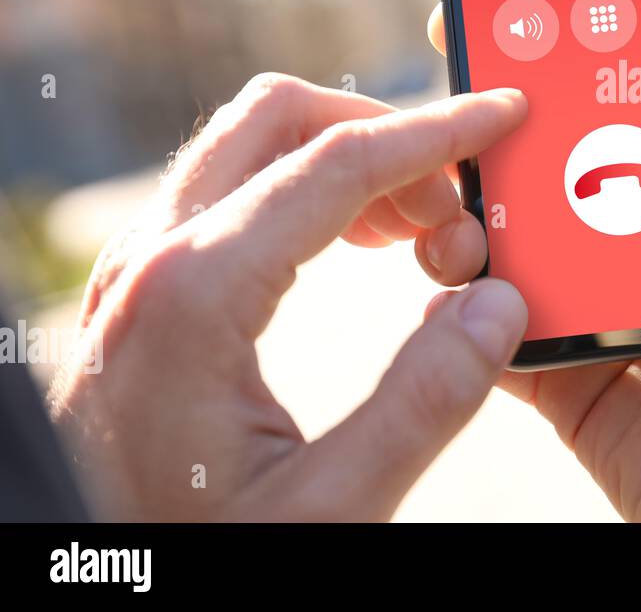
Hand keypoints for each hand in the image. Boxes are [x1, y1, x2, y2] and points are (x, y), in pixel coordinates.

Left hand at [51, 76, 528, 520]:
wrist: (97, 579)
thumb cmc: (197, 554)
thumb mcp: (329, 507)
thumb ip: (423, 402)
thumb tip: (496, 305)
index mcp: (196, 295)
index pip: (337, 163)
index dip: (436, 132)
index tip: (502, 116)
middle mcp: (153, 259)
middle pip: (279, 117)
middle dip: (384, 133)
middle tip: (453, 206)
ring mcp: (138, 269)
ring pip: (249, 146)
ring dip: (346, 160)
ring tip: (417, 234)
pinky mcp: (144, 291)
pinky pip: (230, 192)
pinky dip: (307, 191)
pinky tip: (356, 247)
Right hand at [425, 0, 640, 521]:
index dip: (590, 46)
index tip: (528, 1)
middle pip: (566, 157)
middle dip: (505, 121)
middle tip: (455, 86)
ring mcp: (613, 302)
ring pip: (520, 235)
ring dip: (471, 208)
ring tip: (445, 198)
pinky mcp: (574, 372)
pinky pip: (501, 325)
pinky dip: (465, 301)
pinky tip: (445, 271)